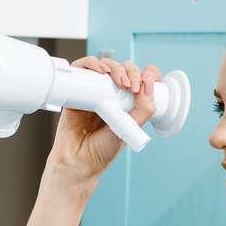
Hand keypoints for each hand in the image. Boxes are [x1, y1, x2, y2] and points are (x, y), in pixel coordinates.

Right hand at [46, 56, 160, 187]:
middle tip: (132, 86)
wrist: (77, 162)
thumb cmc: (101, 151)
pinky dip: (90, 63)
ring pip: (105, 66)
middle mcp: (111, 94)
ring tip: (118, 80)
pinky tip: (99, 70)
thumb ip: (143, 110)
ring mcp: (93, 91)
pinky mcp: (76, 90)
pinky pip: (82, 68)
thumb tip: (150, 86)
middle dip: (131, 71)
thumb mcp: (129, 129)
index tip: (148, 81)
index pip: (140, 79)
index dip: (146, 74)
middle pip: (124, 69)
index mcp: (127, 103)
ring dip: (115, 67)